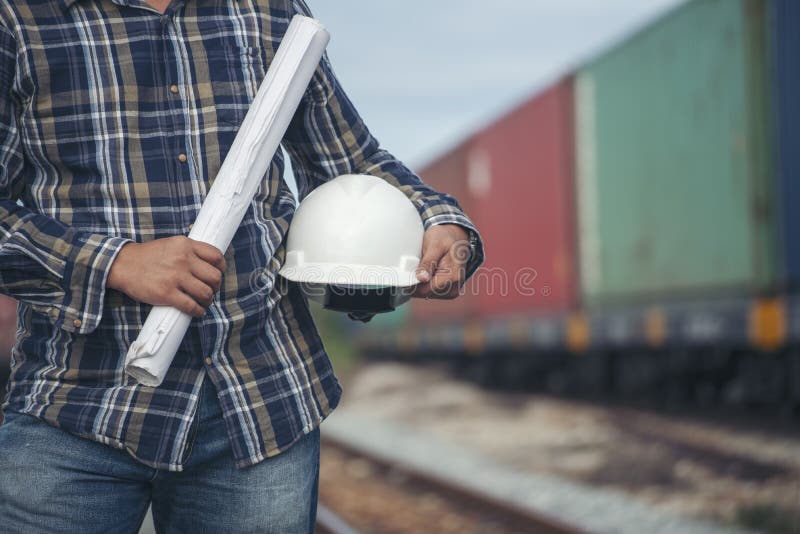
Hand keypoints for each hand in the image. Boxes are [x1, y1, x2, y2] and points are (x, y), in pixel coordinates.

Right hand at [107, 236, 226, 317]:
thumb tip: (209, 263)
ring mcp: (176, 277)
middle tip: (210, 290)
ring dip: (208, 300)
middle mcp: (183, 259)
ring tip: (203, 302)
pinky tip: (197, 311)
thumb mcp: (171, 244)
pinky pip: (191, 306)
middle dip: (216, 287)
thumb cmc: (148, 256)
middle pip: (215, 277)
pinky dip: (198, 311)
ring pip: (206, 293)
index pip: (216, 256)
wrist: (122, 264)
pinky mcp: (167, 293)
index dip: (221, 268)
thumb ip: (189, 250)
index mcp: (186, 245)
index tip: (218, 274)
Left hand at [412, 224, 469, 299]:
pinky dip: (426, 283)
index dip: (413, 281)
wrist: (455, 236)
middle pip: (425, 293)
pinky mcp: (449, 290)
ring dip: (421, 282)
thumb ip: (427, 263)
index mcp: (453, 275)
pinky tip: (428, 271)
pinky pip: (431, 292)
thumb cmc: (445, 238)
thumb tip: (421, 278)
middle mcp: (455, 285)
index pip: (425, 290)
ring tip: (425, 266)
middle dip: (417, 281)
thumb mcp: (434, 245)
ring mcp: (453, 289)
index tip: (407, 271)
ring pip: (427, 294)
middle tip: (417, 264)